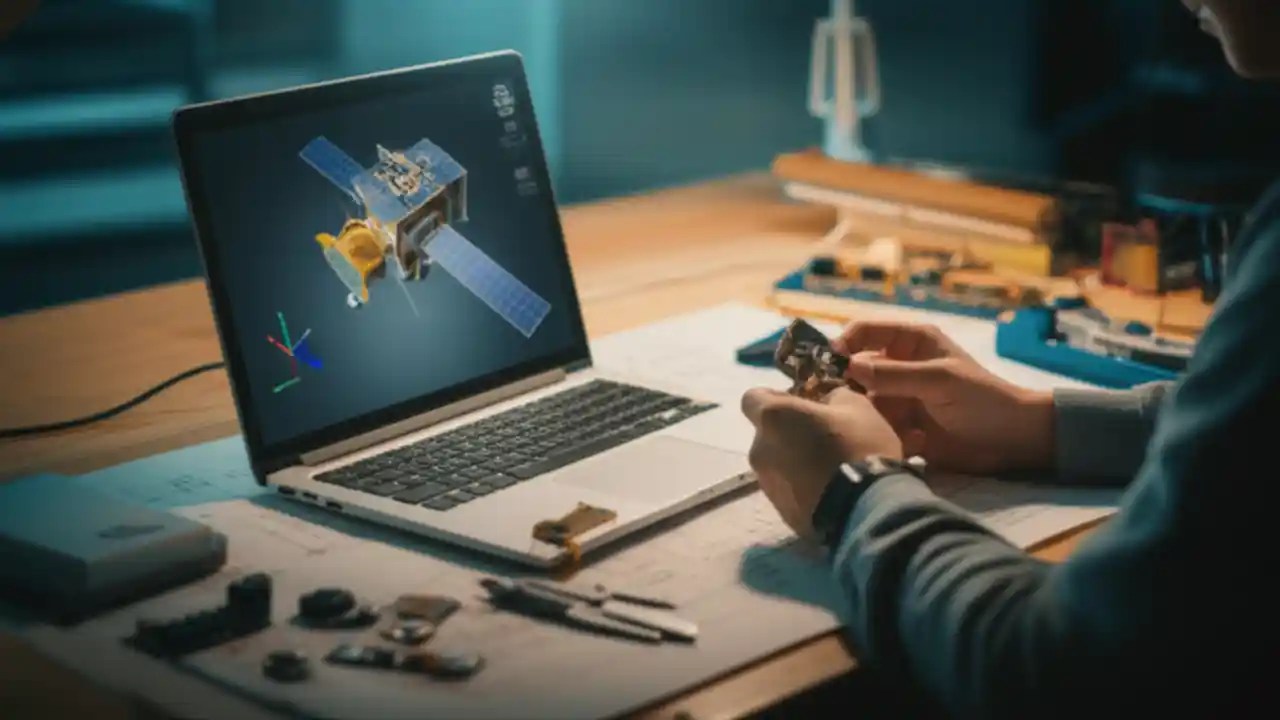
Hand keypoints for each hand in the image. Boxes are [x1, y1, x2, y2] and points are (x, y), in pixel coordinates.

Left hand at [741, 386, 901, 540]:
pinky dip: (800, 488)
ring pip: (775, 465)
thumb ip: (833, 397)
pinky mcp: (780, 512)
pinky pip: (787, 491)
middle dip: (788, 434)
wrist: (866, 511)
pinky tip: (829, 492)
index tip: (800, 405)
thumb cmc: (859, 448)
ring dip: (794, 462)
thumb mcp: (857, 407)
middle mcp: (759, 450)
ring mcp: (766, 485)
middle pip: (766, 435)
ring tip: (829, 470)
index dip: (774, 399)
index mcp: (772, 418)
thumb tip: (827, 403)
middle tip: (822, 439)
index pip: (751, 399)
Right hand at [831, 320, 1053, 475]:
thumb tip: (849, 368)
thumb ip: (895, 375)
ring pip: (861, 403)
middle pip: (855, 370)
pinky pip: (874, 429)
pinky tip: (890, 444)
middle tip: (833, 403)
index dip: (844, 343)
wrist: (1012, 441)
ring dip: (861, 416)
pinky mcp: (899, 428)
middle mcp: (898, 368)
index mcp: (910, 343)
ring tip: (865, 428)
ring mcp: (898, 399)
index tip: (828, 363)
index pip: (864, 332)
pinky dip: (876, 436)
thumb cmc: (983, 399)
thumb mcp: (940, 380)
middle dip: (844, 385)